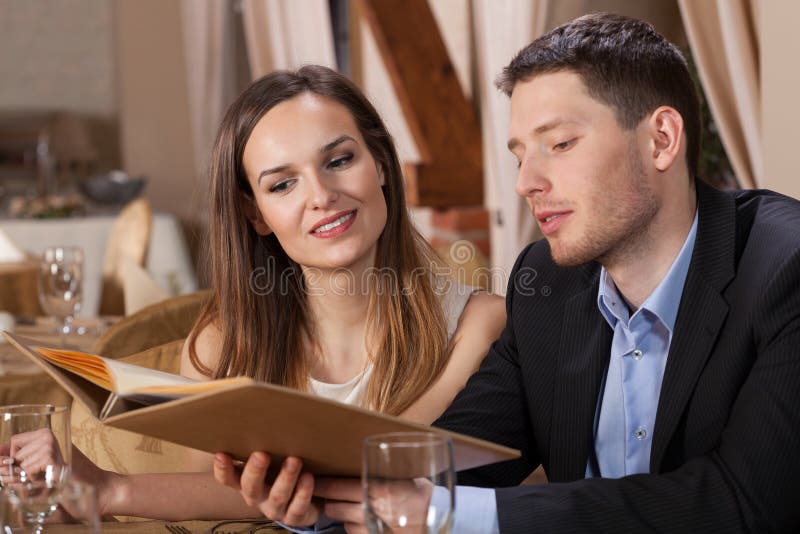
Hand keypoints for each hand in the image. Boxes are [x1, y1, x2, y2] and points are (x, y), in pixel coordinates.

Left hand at [1, 430, 113, 517]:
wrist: (99, 489)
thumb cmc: (73, 480)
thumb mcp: (47, 466)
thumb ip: (24, 460)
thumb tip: (0, 456)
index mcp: (47, 434)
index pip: (14, 442)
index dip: (15, 458)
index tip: (24, 468)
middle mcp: (47, 436)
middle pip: (13, 455)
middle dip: (19, 470)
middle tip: (41, 476)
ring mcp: (49, 447)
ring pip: (18, 465)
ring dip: (26, 479)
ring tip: (47, 480)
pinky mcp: (51, 460)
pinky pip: (25, 472)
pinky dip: (32, 482)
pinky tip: (48, 482)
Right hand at [213, 451, 319, 526]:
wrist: (306, 501)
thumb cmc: (282, 473)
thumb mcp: (271, 460)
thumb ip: (266, 446)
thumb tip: (267, 415)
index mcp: (246, 482)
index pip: (227, 478)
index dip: (223, 468)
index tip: (221, 454)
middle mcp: (257, 497)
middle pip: (250, 487)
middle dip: (255, 471)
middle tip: (261, 455)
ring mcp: (275, 509)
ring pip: (278, 496)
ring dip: (285, 478)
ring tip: (294, 461)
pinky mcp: (294, 517)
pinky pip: (298, 507)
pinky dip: (303, 492)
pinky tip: (308, 477)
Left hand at [315, 477, 433, 532]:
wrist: (437, 518)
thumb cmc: (422, 492)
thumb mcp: (405, 474)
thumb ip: (382, 468)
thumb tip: (361, 452)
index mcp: (377, 489)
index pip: (337, 487)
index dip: (322, 484)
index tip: (314, 479)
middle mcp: (371, 510)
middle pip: (333, 506)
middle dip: (331, 499)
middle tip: (332, 492)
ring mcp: (371, 528)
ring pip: (341, 520)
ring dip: (342, 513)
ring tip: (350, 504)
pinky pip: (352, 532)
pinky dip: (353, 526)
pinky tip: (363, 518)